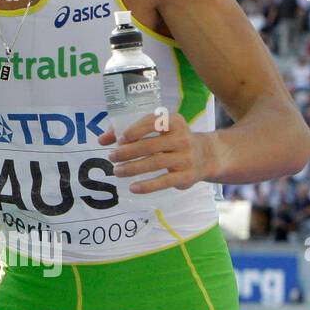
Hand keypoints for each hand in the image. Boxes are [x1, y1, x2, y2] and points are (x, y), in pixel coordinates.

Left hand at [98, 110, 217, 194]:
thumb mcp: (157, 130)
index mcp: (174, 121)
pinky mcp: (187, 175)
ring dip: (132, 168)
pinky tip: (133, 188)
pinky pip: (164, 181)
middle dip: (127, 152)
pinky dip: (147, 185)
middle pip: (150, 145)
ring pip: (155, 163)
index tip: (120, 139)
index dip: (135, 130)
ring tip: (117, 171)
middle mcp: (182, 138)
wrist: (207, 155)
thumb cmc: (172, 139)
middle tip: (111, 157)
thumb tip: (102, 140)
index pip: (153, 122)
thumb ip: (128, 131)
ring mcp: (186, 157)